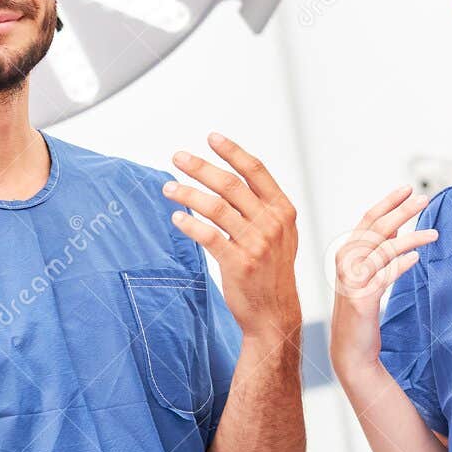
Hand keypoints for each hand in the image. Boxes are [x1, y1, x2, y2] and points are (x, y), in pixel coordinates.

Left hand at [165, 134, 300, 343]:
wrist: (274, 313)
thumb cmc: (272, 271)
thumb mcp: (281, 234)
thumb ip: (263, 207)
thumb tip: (233, 178)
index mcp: (283, 210)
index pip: (256, 171)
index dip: (233, 151)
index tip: (212, 138)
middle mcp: (271, 223)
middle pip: (231, 184)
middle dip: (201, 167)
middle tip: (178, 157)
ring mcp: (256, 243)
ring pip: (216, 208)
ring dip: (188, 194)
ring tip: (168, 188)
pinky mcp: (238, 262)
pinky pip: (208, 236)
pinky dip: (190, 224)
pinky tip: (177, 218)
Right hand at [329, 187, 436, 371]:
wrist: (351, 347)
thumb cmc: (362, 308)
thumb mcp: (369, 273)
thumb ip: (379, 249)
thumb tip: (398, 224)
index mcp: (348, 252)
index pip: (369, 218)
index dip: (389, 202)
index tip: (409, 188)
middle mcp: (346, 261)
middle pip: (377, 228)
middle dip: (402, 210)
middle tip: (424, 199)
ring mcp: (352, 279)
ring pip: (384, 249)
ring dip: (411, 238)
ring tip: (434, 234)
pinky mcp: (361, 298)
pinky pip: (385, 275)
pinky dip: (400, 264)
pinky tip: (416, 258)